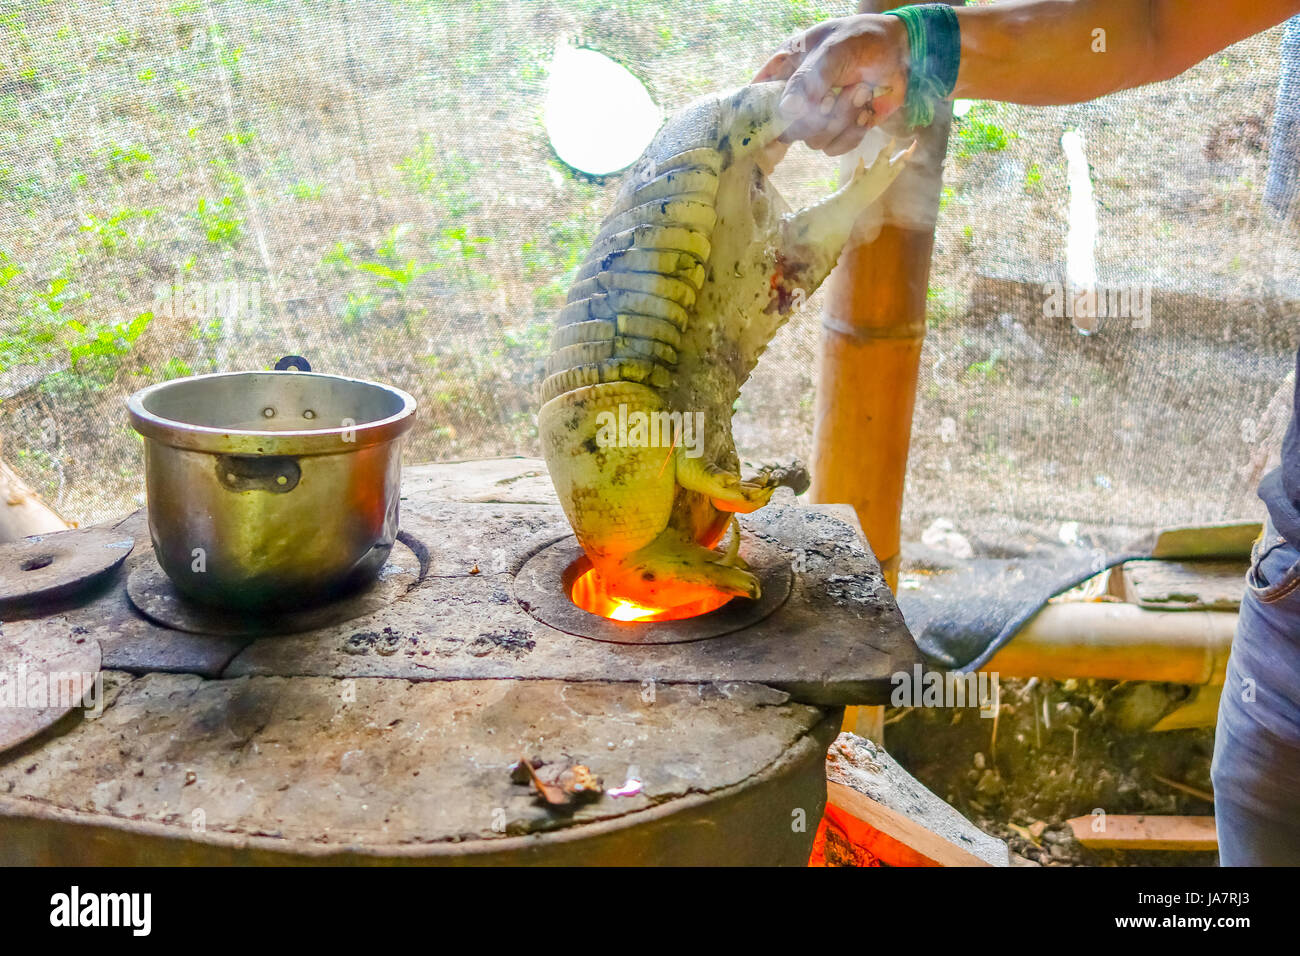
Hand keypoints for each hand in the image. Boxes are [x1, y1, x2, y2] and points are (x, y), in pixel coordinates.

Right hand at [754, 14, 909, 155]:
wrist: (900, 51)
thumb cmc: (862, 40)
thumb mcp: (832, 51)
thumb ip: (808, 79)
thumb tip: (788, 110)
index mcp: (784, 71)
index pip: (759, 102)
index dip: (767, 115)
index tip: (789, 113)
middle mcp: (796, 97)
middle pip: (789, 131)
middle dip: (818, 116)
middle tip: (838, 91)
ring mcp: (816, 117)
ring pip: (814, 141)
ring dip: (842, 119)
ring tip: (861, 91)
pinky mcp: (838, 131)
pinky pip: (835, 148)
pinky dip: (854, 132)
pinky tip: (866, 109)